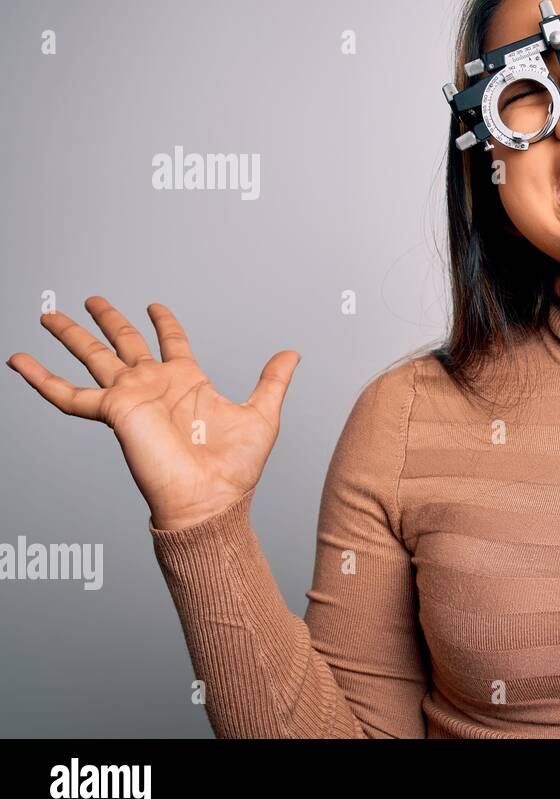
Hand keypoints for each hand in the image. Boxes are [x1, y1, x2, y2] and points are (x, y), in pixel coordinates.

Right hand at [7, 298, 299, 529]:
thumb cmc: (236, 468)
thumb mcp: (262, 413)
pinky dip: (42, 379)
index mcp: (187, 383)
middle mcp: (155, 387)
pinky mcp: (115, 412)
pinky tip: (19, 361)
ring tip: (49, 316)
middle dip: (108, 320)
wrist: (212, 499)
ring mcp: (132, 397)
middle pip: (125, 343)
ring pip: (94, 358)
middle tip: (91, 299)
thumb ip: (273, 380)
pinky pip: (69, 395)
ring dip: (71, 337)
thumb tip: (293, 352)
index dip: (163, 323)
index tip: (155, 306)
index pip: (171, 343)